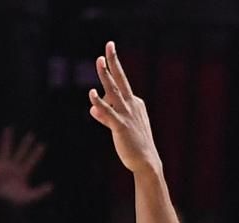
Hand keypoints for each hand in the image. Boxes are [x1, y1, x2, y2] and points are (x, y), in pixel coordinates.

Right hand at [0, 127, 53, 205]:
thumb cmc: (12, 203)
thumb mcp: (28, 198)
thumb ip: (40, 192)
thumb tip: (52, 186)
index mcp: (22, 174)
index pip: (31, 161)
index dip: (37, 154)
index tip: (42, 145)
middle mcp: (13, 168)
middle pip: (21, 153)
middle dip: (26, 144)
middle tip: (31, 134)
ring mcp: (3, 167)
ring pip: (6, 150)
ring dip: (8, 140)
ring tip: (9, 128)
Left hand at [87, 42, 160, 177]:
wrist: (146, 162)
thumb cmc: (134, 145)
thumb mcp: (119, 127)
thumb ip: (105, 116)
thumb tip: (93, 108)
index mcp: (134, 103)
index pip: (119, 87)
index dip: (110, 76)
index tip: (106, 57)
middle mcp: (132, 105)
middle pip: (121, 79)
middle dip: (114, 61)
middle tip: (109, 45)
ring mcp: (127, 115)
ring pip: (114, 91)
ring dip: (106, 75)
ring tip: (99, 60)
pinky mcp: (121, 127)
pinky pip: (108, 112)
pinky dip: (99, 102)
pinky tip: (91, 94)